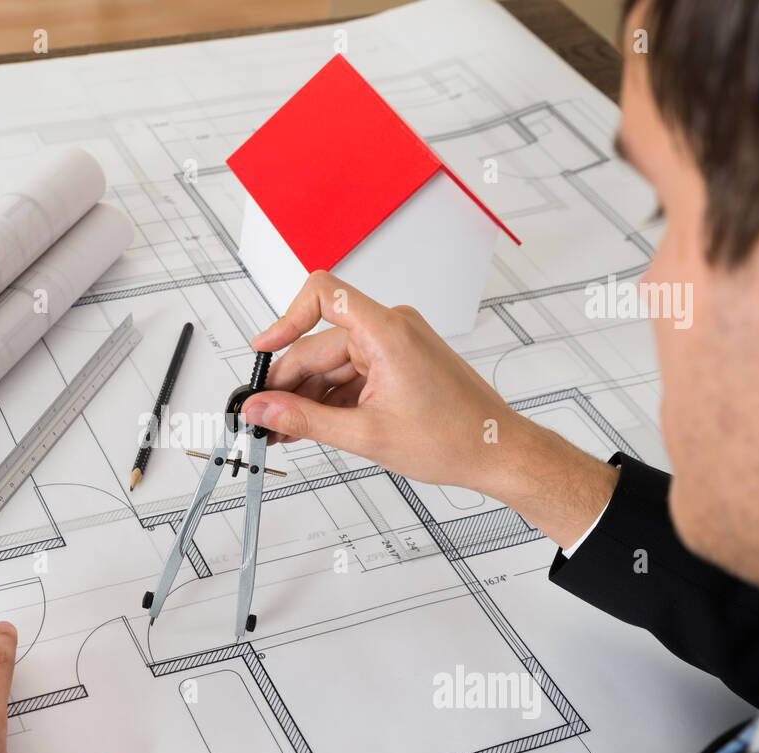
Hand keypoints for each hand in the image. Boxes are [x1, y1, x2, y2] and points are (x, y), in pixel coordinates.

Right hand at [240, 271, 617, 547]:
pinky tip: (312, 426)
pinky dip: (330, 398)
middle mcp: (391, 328)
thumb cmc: (454, 439)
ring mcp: (396, 345)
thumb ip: (304, 419)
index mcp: (386, 332)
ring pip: (332, 363)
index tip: (263, 350)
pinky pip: (352, 373)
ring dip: (307, 395)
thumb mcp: (365, 435)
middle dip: (288, 382)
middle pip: (319, 343)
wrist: (496, 451)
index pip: (323, 295)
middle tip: (262, 417)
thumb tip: (262, 409)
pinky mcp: (399, 362)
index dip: (285, 319)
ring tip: (283, 431)